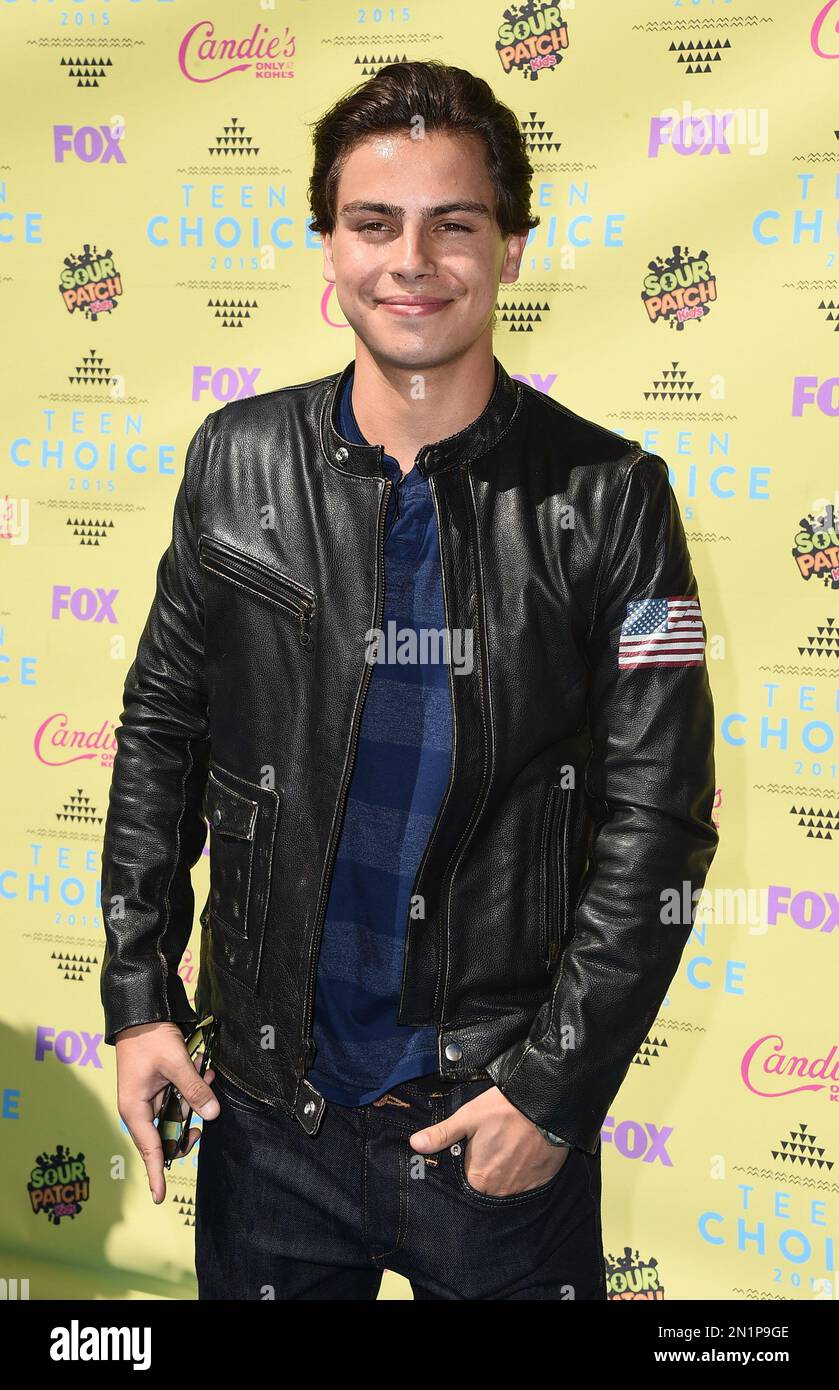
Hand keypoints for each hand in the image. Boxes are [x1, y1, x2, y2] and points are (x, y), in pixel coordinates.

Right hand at [114, 1020, 219, 1204]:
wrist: (142, 1012)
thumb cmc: (151, 1038)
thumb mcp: (177, 1063)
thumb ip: (195, 1090)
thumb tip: (211, 1116)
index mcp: (134, 1109)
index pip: (149, 1148)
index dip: (156, 1173)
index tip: (160, 1198)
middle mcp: (140, 1108)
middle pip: (166, 1135)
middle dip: (188, 1128)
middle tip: (202, 1123)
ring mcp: (150, 1098)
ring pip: (177, 1114)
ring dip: (194, 1100)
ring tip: (207, 1075)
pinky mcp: (159, 1087)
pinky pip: (179, 1097)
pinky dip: (193, 1088)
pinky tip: (204, 1070)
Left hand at [409, 1084, 569, 1197]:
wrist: (546, 1105)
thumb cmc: (504, 1110)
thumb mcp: (468, 1117)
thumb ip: (442, 1135)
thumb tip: (415, 1144)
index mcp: (478, 1179)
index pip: (465, 1183)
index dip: (466, 1166)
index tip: (470, 1152)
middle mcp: (500, 1191)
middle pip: (486, 1186)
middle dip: (486, 1171)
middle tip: (491, 1148)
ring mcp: (523, 1187)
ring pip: (507, 1185)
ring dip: (504, 1172)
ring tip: (507, 1148)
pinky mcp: (542, 1181)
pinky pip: (527, 1182)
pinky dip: (524, 1171)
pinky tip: (524, 1153)